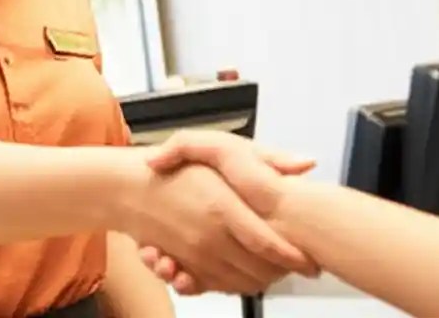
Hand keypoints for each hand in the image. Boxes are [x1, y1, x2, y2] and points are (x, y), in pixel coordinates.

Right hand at [116, 153, 307, 295]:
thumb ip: (266, 158)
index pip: (268, 243)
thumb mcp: (220, 150)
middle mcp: (208, 236)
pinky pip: (217, 288)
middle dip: (284, 272)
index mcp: (222, 207)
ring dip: (263, 280)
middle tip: (300, 264)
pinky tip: (243, 273)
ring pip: (240, 283)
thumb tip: (305, 163)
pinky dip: (233, 286)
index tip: (311, 259)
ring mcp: (194, 256)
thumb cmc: (175, 168)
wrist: (127, 188)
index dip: (294, 256)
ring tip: (277, 268)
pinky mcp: (183, 267)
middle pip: (259, 270)